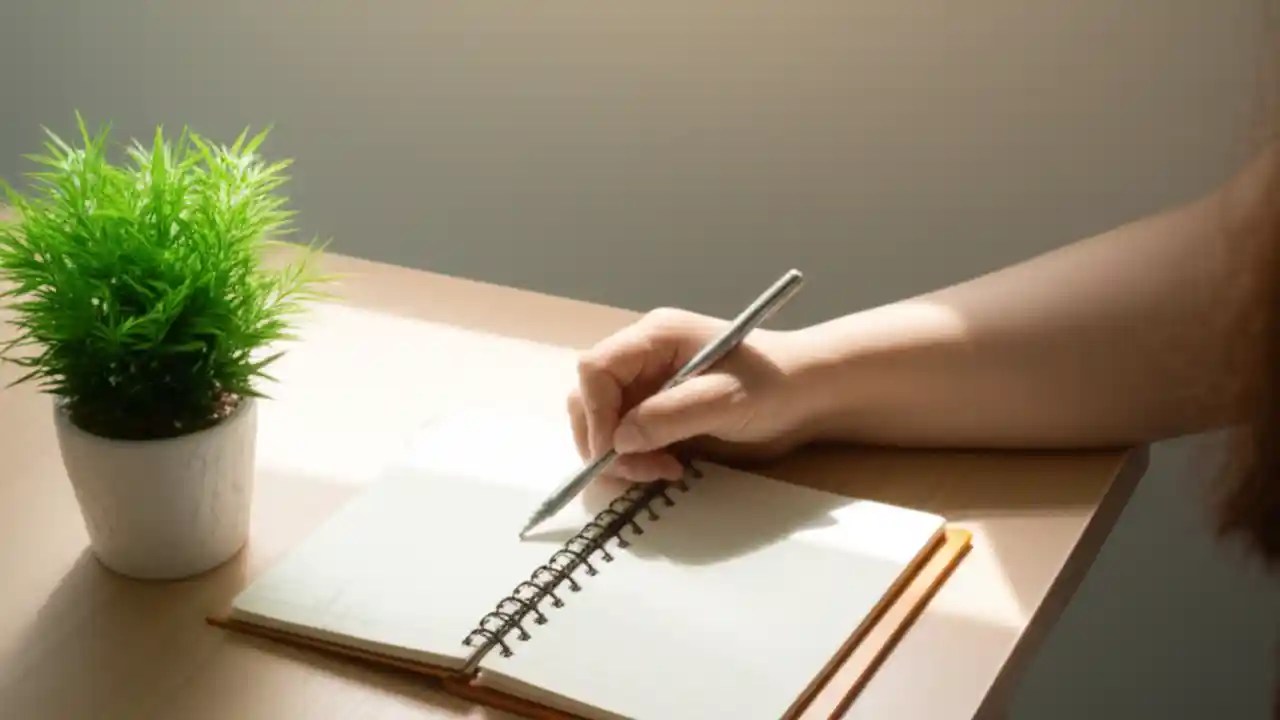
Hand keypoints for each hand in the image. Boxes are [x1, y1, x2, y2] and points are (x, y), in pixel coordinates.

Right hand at [567, 308, 814, 481]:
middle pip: (589, 397)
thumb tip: (618, 441)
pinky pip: (626, 438)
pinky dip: (636, 460)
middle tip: (641, 472)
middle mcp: (644, 358)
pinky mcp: (658, 412)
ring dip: (621, 456)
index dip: (595, 412)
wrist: (809, 395)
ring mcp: (649, 385)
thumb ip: (669, 417)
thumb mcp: (725, 400)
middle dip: (604, 440)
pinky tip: (669, 468)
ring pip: (604, 422)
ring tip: (661, 472)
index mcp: (655, 337)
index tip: (613, 453)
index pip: (595, 368)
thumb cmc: (774, 386)